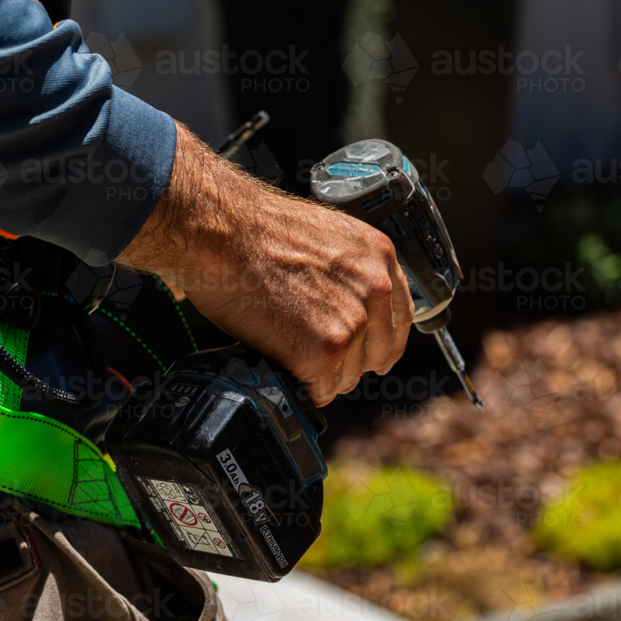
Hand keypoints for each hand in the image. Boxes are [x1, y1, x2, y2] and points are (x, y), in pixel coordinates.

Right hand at [117, 122, 414, 405]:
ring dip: (318, 373)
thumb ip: (348, 272)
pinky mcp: (327, 351)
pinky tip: (279, 361)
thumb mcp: (324, 238)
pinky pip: (321, 391)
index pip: (400, 318)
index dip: (375, 339)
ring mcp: (354, 322)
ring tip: (285, 346)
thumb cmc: (252, 230)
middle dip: (346, 359)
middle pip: (377, 354)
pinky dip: (298, 385)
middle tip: (310, 350)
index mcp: (379, 257)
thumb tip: (346, 306)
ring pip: (348, 376)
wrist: (220, 231)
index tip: (361, 349)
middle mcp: (376, 288)